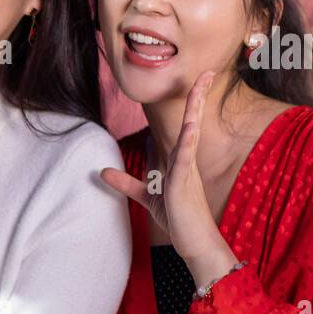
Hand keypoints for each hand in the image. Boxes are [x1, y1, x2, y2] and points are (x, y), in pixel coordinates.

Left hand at [101, 71, 224, 256]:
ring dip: (195, 107)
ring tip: (202, 82)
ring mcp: (187, 169)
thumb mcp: (146, 196)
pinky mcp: (183, 183)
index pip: (185, 125)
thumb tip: (102, 171)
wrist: (195, 243)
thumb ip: (126, 182)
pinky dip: (188, 139)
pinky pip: (185, 157)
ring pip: (191, 131)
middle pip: (192, 120)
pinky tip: (191, 124)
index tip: (197, 81)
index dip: (190, 104)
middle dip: (198, 95)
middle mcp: (186, 160)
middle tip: (209, 70)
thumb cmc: (177, 218)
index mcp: (180, 159)